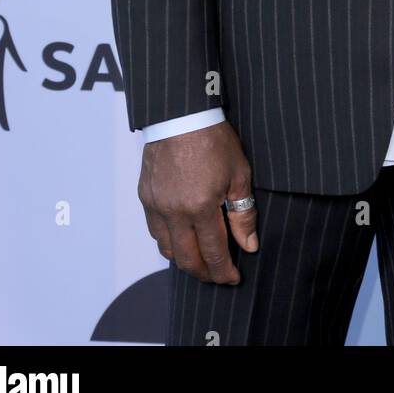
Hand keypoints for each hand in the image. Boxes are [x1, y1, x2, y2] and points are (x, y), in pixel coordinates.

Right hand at [138, 121, 257, 282]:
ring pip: (166, 249)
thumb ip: (243, 213)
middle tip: (218, 275)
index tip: (233, 278)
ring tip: (200, 259)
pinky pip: (154, 230)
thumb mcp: (239, 174)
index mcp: (200, 207)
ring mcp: (156, 205)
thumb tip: (248, 244)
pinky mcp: (145, 196)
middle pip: (187, 259)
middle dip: (205, 273)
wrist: (182, 114)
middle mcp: (174, 212)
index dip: (224, 271)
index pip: (213, 253)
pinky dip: (168, 241)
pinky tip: (181, 237)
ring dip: (184, 260)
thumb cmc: (213, 139)